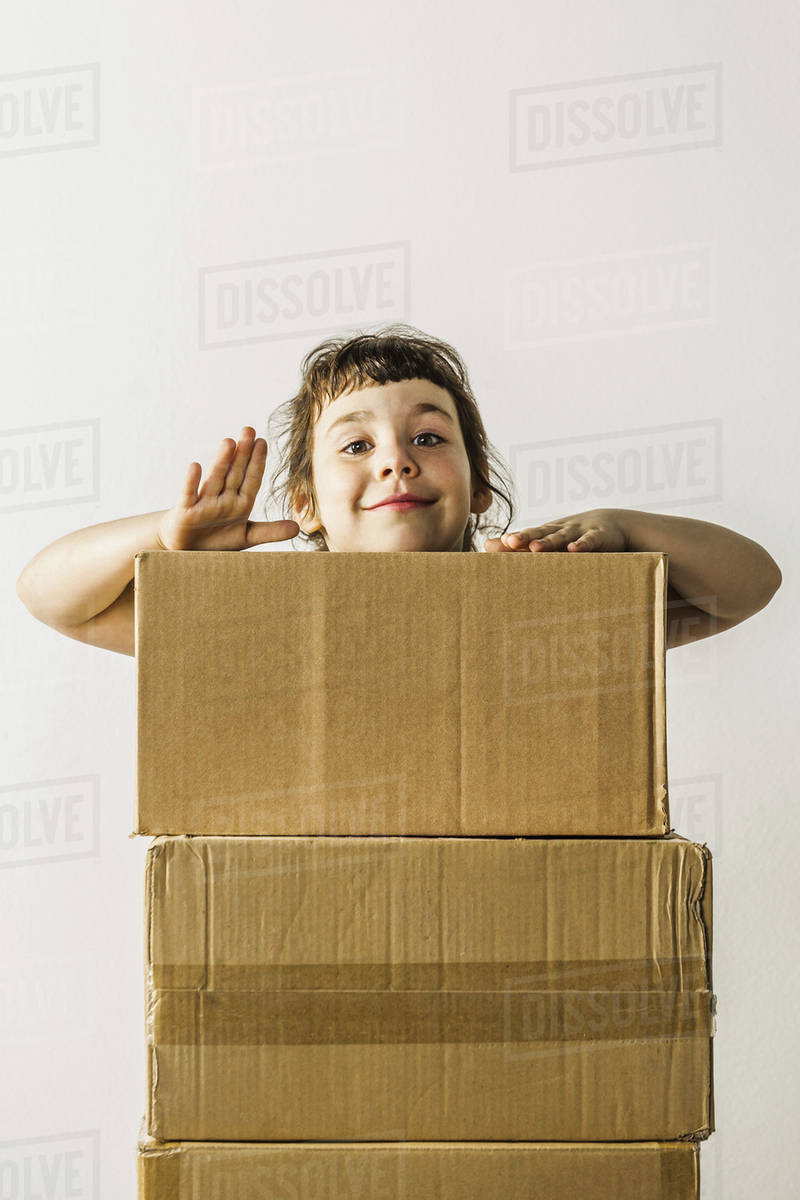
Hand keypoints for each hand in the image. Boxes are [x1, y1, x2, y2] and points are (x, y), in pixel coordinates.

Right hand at [156, 426, 299, 551]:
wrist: (188, 551)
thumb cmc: (217, 541)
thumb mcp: (247, 537)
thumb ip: (271, 531)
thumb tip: (297, 528)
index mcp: (241, 503)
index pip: (251, 479)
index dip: (257, 462)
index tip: (263, 441)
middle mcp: (224, 499)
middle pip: (234, 473)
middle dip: (242, 453)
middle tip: (248, 430)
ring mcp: (205, 504)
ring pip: (215, 480)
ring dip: (222, 462)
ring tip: (229, 442)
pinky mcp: (185, 512)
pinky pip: (189, 495)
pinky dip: (192, 482)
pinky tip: (195, 466)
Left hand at [484, 509, 627, 552]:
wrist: (614, 523)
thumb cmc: (573, 535)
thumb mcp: (548, 538)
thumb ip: (520, 544)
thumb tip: (486, 545)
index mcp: (548, 532)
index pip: (527, 536)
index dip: (513, 540)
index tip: (494, 546)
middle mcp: (561, 529)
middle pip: (541, 533)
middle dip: (526, 538)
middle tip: (509, 543)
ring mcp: (580, 531)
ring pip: (563, 537)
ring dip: (549, 542)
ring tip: (535, 548)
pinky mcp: (600, 536)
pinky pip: (590, 540)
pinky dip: (582, 544)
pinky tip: (573, 549)